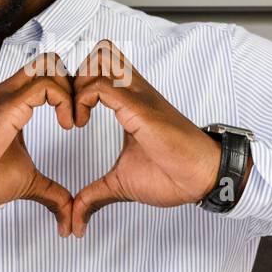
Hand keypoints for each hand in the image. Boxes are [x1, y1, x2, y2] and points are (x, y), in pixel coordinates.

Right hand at [0, 52, 75, 235]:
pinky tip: (66, 126)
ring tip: (72, 122)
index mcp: (14, 102)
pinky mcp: (8, 107)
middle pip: (51, 61)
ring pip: (50, 65)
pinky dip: (64, 101)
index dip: (70, 91)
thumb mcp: (26, 181)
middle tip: (79, 115)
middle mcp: (11, 92)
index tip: (77, 121)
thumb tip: (67, 213)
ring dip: (71, 91)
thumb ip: (50, 192)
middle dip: (75, 84)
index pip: (48, 74)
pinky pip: (44, 85)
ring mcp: (8, 96)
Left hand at [70, 39, 222, 237]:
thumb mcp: (121, 183)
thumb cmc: (173, 174)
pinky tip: (80, 124)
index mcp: (131, 102)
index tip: (69, 120)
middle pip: (100, 51)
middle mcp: (135, 91)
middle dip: (77, 74)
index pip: (100, 66)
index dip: (77, 85)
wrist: (202, 178)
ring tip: (77, 114)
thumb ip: (95, 195)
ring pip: (101, 56)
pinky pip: (102, 86)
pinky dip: (83, 100)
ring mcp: (138, 96)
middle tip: (71, 109)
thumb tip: (77, 220)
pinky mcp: (140, 109)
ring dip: (80, 82)